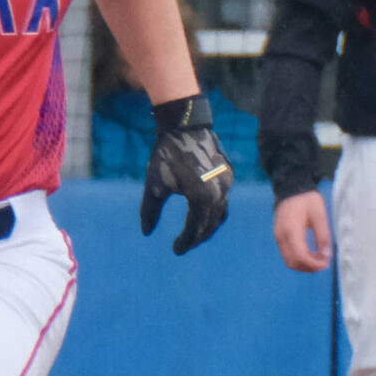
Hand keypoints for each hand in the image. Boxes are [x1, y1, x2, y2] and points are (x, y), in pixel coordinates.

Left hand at [140, 98, 230, 254]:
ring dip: (207, 227)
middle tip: (183, 246)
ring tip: (194, 234)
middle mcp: (219, 194)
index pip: (195, 229)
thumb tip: (147, 233)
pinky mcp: (229, 175)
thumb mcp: (155, 185)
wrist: (186, 125)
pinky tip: (203, 214)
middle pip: (210, 225)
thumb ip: (150, 211)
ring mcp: (227, 184)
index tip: (175, 250)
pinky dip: (214, 212)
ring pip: (220, 214)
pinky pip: (224, 201)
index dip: (185, 242)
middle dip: (196, 238)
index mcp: (201, 199)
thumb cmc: (167, 155)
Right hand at [272, 190, 331, 272]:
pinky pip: (287, 254)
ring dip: (303, 265)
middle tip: (323, 264)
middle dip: (308, 267)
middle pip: (292, 262)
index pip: (300, 256)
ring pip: (289, 261)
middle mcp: (281, 236)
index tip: (325, 264)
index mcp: (291, 230)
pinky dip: (298, 259)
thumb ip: (323, 236)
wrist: (291, 188)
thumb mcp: (319, 215)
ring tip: (318, 260)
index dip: (313, 264)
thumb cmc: (306, 199)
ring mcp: (278, 237)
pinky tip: (310, 255)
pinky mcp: (279, 237)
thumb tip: (326, 255)